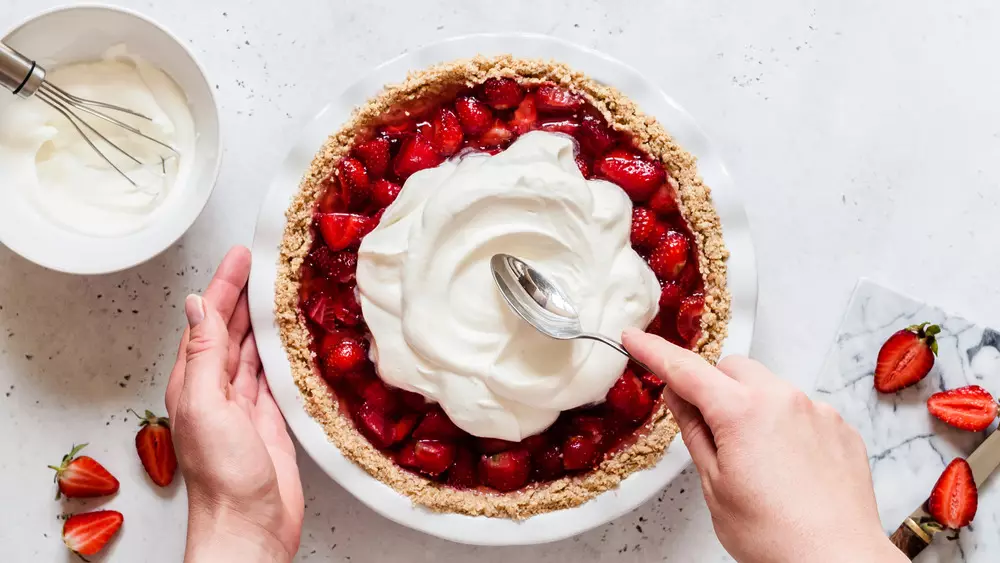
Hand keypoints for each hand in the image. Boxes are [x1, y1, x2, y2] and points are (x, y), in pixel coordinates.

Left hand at [165, 247, 303, 562]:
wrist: (250, 525)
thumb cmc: (223, 477)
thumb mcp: (206, 407)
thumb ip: (202, 355)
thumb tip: (198, 308)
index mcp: (194, 383)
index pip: (209, 321)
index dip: (224, 285)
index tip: (240, 256)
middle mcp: (216, 390)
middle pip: (230, 330)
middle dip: (243, 294)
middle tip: (261, 263)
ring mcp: (244, 406)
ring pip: (252, 349)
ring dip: (262, 319)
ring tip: (276, 290)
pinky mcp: (270, 420)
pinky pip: (274, 374)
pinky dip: (280, 351)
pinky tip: (289, 339)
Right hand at [622, 328, 905, 562]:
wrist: (838, 561)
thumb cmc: (777, 537)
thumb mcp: (715, 485)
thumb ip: (695, 432)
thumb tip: (680, 399)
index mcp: (742, 412)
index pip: (685, 369)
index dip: (654, 351)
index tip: (635, 339)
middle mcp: (782, 400)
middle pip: (732, 369)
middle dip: (712, 386)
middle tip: (705, 425)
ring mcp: (816, 411)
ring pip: (769, 387)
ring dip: (751, 405)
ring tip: (753, 458)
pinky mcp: (840, 428)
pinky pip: (802, 409)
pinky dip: (785, 424)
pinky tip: (785, 465)